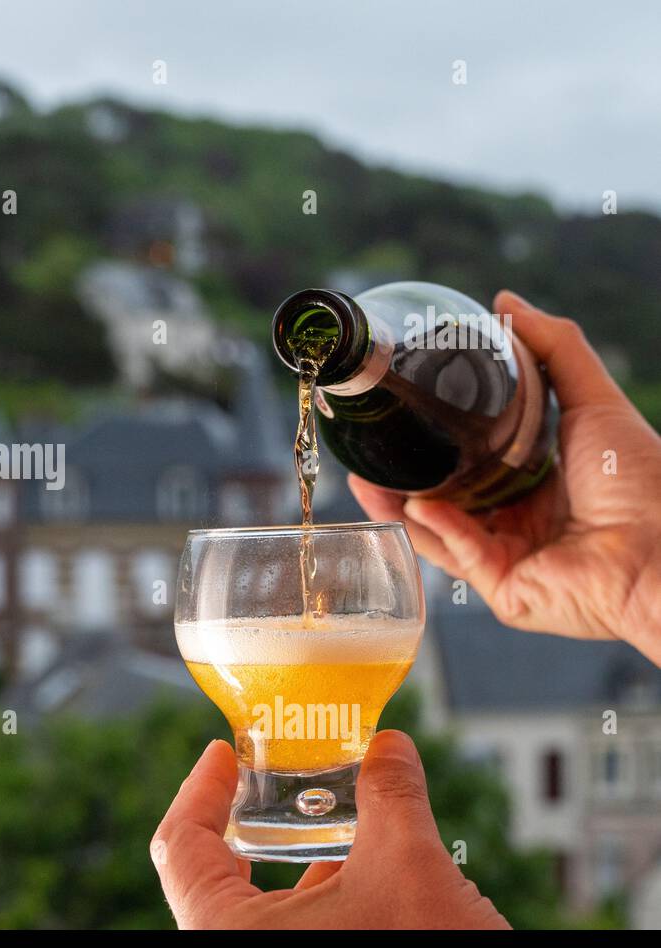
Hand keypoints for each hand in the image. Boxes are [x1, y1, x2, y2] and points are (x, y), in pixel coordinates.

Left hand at [151, 733, 508, 928]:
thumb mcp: (407, 864)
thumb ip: (389, 796)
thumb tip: (388, 748)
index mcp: (227, 931)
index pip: (180, 847)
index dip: (200, 790)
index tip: (223, 753)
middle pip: (217, 876)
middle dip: (249, 822)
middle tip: (264, 779)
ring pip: (262, 910)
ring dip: (295, 860)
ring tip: (328, 815)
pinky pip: (294, 933)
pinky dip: (318, 897)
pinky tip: (359, 869)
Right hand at [349, 291, 660, 665]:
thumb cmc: (642, 482)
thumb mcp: (594, 401)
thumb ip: (554, 348)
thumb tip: (506, 303)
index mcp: (537, 486)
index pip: (470, 465)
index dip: (433, 446)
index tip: (398, 421)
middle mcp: (518, 524)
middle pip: (442, 502)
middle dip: (399, 482)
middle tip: (365, 455)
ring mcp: (509, 560)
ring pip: (436, 533)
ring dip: (399, 508)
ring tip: (365, 480)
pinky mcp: (504, 591)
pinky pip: (460, 555)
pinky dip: (438, 529)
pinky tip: (419, 505)